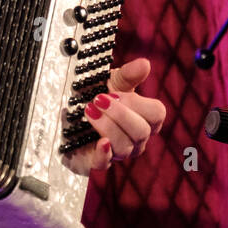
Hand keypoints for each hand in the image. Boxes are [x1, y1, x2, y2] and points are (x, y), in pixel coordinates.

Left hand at [62, 56, 165, 175]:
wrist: (71, 114)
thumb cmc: (98, 97)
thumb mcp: (112, 82)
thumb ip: (129, 74)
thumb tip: (145, 63)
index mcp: (144, 118)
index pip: (156, 114)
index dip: (137, 103)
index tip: (115, 93)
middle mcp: (136, 139)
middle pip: (141, 131)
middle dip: (119, 114)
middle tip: (98, 100)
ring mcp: (119, 152)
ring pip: (125, 146)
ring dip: (107, 126)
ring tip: (89, 110)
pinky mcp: (98, 162)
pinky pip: (106, 164)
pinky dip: (104, 153)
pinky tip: (100, 142)